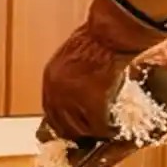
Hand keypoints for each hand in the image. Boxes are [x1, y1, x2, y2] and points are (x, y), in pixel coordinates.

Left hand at [38, 0, 166, 143]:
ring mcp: (74, 97)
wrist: (114, 30)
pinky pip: (99, 125)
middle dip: (76, 132)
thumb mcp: (74, 55)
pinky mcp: (94, 102)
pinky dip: (108, 129)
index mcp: (51, 78)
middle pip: (62, 125)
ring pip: (80, 129)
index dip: (63, 122)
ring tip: (104, 130)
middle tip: (90, 136)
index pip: (51, 111)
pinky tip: (115, 127)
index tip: (73, 128)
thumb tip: (74, 90)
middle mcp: (56, 90)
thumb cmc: (100, 37)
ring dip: (92, 132)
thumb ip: (69, 75)